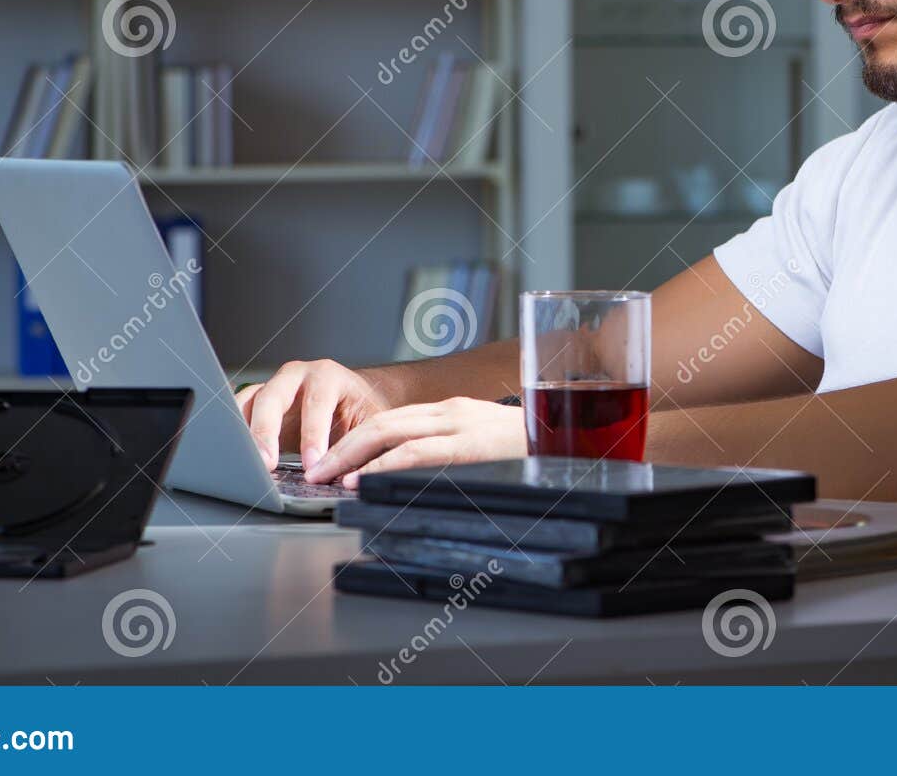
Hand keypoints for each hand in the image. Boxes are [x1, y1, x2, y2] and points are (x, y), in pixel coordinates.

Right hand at [235, 359, 390, 476]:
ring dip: (243, 434)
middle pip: (272, 397)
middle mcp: (296, 376)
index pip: (316, 402)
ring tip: (243, 464)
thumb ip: (360, 445)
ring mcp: (273, 387)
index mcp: (327, 376)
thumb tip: (354, 475)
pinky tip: (235, 456)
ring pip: (248, 403)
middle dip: (267, 432)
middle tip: (266, 464)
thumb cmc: (362, 409)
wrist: (353, 397)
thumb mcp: (370, 424)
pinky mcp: (258, 403)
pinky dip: (235, 434)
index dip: (313, 435)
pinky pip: (238, 413)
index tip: (313, 464)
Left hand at [310, 397, 525, 486]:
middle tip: (315, 469)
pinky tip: (363, 480)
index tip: (335, 461)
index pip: (394, 420)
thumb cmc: (538, 453)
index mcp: (455, 412)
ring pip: (391, 432)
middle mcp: (453, 412)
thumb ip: (455, 457)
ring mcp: (461, 425)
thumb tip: (419, 484)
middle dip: (343, 446)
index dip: (358, 440)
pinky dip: (384, 466)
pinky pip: (416, 452)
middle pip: (382, 422)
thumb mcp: (490, 448)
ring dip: (351, 455)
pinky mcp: (470, 445)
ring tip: (326, 476)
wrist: (581, 442)